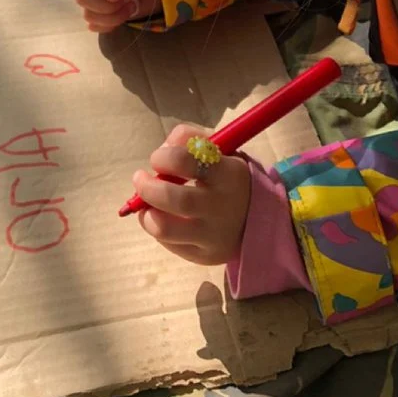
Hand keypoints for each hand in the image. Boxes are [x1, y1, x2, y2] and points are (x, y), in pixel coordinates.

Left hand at [129, 120, 251, 265]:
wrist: (258, 216)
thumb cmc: (228, 177)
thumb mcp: (219, 150)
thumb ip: (190, 140)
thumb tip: (162, 150)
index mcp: (228, 174)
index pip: (187, 161)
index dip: (164, 157)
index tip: (157, 158)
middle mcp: (222, 207)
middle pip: (177, 200)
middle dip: (149, 188)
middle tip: (139, 179)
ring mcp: (213, 236)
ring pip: (167, 229)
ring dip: (147, 214)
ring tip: (145, 205)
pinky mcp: (205, 256)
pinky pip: (170, 245)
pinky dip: (158, 229)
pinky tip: (162, 217)